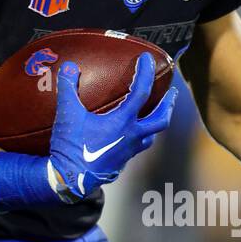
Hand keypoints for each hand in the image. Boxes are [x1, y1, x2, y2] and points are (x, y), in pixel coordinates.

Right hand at [49, 53, 176, 199]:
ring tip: (154, 114)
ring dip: (154, 123)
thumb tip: (69, 66)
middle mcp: (132, 137)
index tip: (148, 60)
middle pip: (160, 119)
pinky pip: (136, 148)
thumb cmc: (71, 147)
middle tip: (172, 92)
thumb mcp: (68, 115)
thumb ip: (68, 88)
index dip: (146, 73)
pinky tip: (129, 135)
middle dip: (168, 104)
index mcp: (123, 122)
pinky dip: (138, 138)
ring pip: (150, 136)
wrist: (70, 180)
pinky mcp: (121, 163)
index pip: (141, 92)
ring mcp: (128, 152)